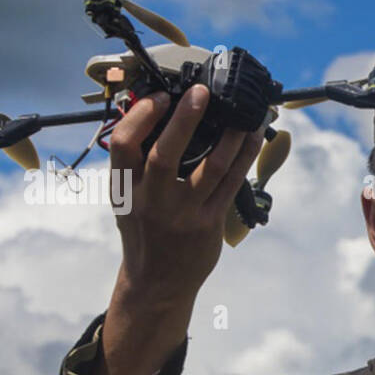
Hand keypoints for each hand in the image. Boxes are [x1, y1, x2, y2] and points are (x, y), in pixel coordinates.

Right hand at [94, 85, 264, 374]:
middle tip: (200, 92)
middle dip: (184, 119)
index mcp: (125, 189)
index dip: (139, 117)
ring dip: (229, 136)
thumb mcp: (128, 198)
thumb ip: (136, 163)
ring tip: (241, 113)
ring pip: (210, 167)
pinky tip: (252, 137)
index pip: (122, 145)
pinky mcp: (208, 224)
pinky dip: (243, 156)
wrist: (157, 282)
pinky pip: (231, 184)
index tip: (159, 97)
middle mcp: (151, 201)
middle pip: (165, 153)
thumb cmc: (143, 231)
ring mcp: (182, 214)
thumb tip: (156, 114)